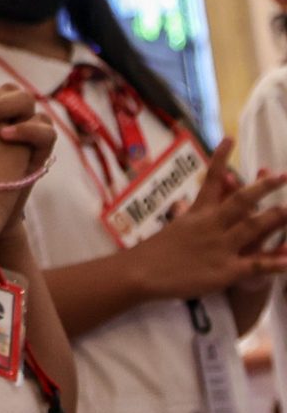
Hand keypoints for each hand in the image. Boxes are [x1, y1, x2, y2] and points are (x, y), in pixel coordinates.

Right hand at [132, 139, 286, 300]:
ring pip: (252, 228)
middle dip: (262, 188)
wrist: (140, 274)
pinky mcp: (225, 271)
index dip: (221, 159)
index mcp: (197, 213)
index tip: (230, 138)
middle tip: (282, 176)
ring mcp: (219, 247)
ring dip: (274, 219)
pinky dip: (275, 262)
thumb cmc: (154, 252)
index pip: (210, 180)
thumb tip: (184, 204)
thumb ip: (186, 214)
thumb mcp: (173, 227)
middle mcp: (210, 225)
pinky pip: (256, 265)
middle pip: (240, 202)